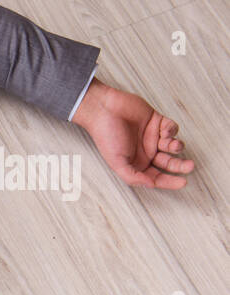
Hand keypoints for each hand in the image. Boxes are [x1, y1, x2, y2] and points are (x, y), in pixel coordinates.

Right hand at [72, 78, 194, 188]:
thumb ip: (132, 176)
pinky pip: (171, 128)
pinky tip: (164, 131)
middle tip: (189, 166)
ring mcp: (152, 137)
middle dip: (180, 165)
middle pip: (169, 163)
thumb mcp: (116, 162)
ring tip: (173, 145)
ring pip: (172, 146)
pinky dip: (172, 131)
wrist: (104, 110)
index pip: (156, 176)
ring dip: (176, 147)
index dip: (170, 181)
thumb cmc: (105, 136)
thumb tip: (151, 184)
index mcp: (136, 164)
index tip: (183, 182)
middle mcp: (146, 152)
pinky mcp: (157, 121)